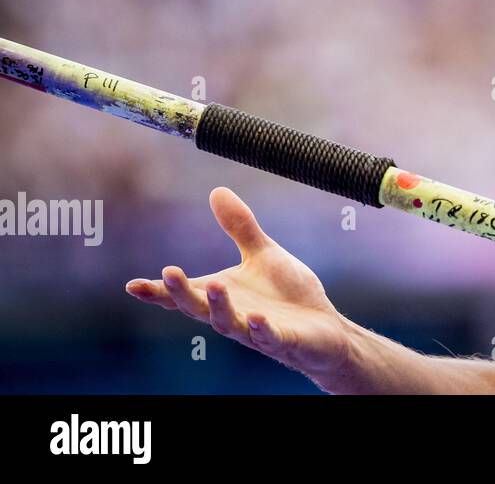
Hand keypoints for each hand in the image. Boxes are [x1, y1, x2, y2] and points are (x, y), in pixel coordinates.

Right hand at [125, 186, 355, 390]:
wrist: (324, 327)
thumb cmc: (287, 295)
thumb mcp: (262, 254)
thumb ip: (239, 227)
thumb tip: (216, 190)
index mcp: (222, 295)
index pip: (185, 294)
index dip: (158, 292)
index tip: (132, 286)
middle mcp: (232, 315)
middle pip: (198, 308)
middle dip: (181, 293)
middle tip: (167, 272)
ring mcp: (255, 331)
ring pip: (228, 324)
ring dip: (219, 306)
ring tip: (215, 284)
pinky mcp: (283, 341)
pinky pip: (269, 338)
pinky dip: (260, 329)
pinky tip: (256, 318)